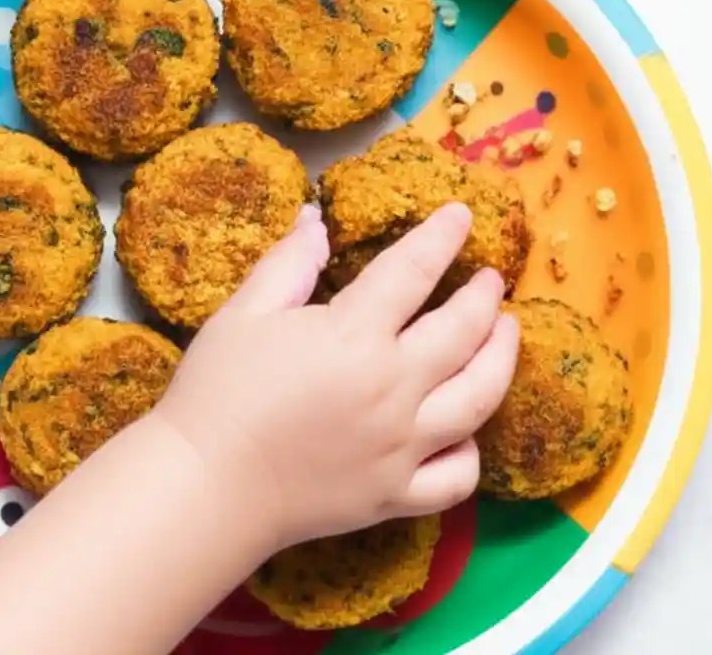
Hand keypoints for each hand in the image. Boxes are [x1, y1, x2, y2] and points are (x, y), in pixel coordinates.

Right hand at [153, 203, 519, 548]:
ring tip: (506, 334)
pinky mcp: (396, 495)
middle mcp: (393, 388)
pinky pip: (457, 476)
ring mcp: (402, 446)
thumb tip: (315, 220)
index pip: (414, 271)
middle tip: (490, 279)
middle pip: (463, 332)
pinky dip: (470, 452)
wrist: (205, 487)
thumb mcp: (243, 314)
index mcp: (355, 336)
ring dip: (501, 360)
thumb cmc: (217, 394)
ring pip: (479, 400)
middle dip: (484, 298)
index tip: (461, 217)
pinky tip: (465, 430)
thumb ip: (288, 265)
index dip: (441, 237)